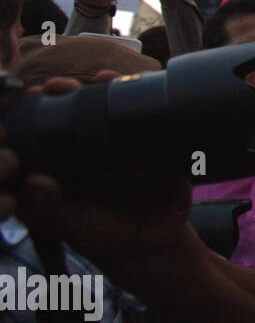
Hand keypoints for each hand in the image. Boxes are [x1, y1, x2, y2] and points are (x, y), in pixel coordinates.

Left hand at [15, 75, 194, 268]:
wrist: (157, 244)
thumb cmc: (105, 235)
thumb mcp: (72, 225)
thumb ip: (50, 208)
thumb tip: (34, 182)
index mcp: (64, 166)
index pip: (44, 133)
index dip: (34, 114)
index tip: (28, 98)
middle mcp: (88, 151)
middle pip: (73, 112)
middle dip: (63, 94)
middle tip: (54, 86)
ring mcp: (120, 146)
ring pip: (107, 109)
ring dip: (99, 89)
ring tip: (96, 78)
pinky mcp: (150, 145)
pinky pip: (143, 115)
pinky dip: (135, 94)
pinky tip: (124, 84)